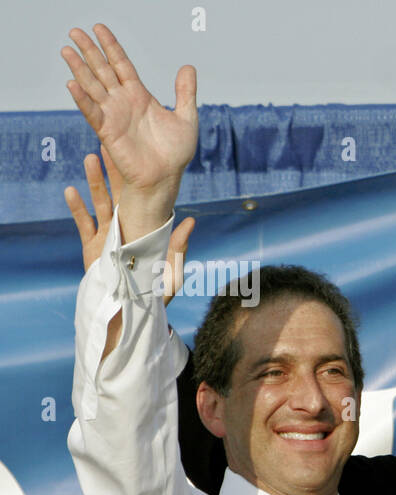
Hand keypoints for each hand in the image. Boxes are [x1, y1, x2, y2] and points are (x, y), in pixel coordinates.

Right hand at [61, 23, 196, 241]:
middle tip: (74, 31)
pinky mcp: (108, 132)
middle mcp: (123, 101)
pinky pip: (92, 113)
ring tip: (66, 50)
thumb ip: (185, 92)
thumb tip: (188, 66)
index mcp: (139, 95)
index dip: (110, 46)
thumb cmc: (175, 152)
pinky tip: (72, 84)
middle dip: (89, 51)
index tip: (98, 27)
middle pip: (102, 70)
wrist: (166, 177)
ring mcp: (113, 115)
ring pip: (93, 86)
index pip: (121, 64)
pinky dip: (83, 99)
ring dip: (79, 69)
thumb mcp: (186, 118)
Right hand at [65, 149, 194, 304]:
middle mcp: (128, 228)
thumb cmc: (157, 293)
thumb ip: (179, 247)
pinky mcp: (92, 248)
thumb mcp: (172, 271)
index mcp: (147, 229)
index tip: (139, 159)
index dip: (140, 179)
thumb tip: (191, 221)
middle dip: (114, 172)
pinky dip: (77, 208)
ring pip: (101, 203)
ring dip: (95, 182)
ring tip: (91, 159)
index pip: (143, 199)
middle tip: (109, 146)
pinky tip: (70, 190)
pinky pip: (83, 224)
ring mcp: (109, 236)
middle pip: (120, 194)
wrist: (132, 312)